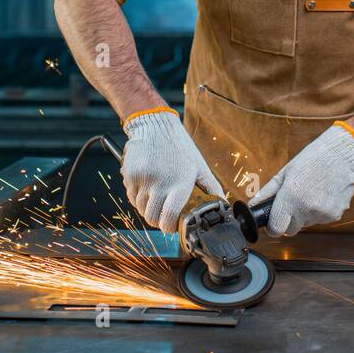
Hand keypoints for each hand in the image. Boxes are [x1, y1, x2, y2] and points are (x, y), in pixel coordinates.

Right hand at [120, 107, 222, 232]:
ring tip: (155, 200)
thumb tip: (222, 204)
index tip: (170, 227)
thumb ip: (211, 186)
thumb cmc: (179, 147)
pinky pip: (131, 197)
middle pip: (152, 217)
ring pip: (141, 208)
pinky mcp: (131, 175)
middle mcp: (161, 182)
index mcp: (181, 182)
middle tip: (162, 216)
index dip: (169, 227)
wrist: (155, 125)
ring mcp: (144, 179)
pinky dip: (137, 198)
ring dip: (147, 209)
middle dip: (157, 221)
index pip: (170, 216)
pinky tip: (145, 189)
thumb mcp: (199, 165)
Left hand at [251, 124, 353, 235]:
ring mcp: (322, 214)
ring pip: (306, 224)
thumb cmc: (312, 159)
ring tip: (311, 193)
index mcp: (291, 197)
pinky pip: (321, 219)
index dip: (272, 227)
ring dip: (305, 214)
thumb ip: (267, 191)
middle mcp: (306, 208)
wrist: (341, 155)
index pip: (276, 228)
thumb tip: (253, 204)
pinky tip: (322, 195)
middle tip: (292, 204)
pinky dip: (319, 211)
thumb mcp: (285, 172)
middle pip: (291, 230)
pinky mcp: (335, 215)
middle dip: (288, 221)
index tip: (273, 223)